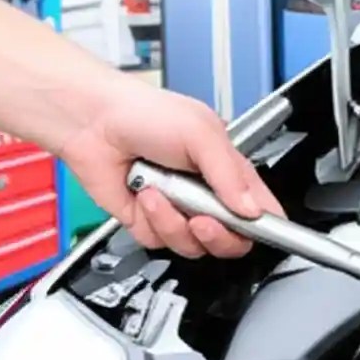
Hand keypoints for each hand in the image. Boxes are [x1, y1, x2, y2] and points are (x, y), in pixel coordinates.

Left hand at [59, 81, 284, 257]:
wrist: (91, 121)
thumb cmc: (144, 113)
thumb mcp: (201, 132)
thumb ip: (230, 173)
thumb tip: (251, 208)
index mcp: (229, 173)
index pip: (262, 210)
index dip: (267, 225)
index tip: (259, 229)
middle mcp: (207, 196)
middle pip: (233, 240)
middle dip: (219, 234)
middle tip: (204, 217)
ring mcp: (179, 212)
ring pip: (195, 245)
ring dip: (175, 221)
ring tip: (161, 191)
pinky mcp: (151, 224)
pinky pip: (162, 243)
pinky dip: (151, 220)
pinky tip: (144, 194)